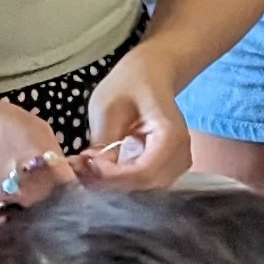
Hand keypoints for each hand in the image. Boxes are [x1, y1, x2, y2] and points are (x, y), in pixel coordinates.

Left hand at [81, 44, 196, 188]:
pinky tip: (102, 170)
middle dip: (111, 184)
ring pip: (145, 190)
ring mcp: (177, 162)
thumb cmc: (130, 82)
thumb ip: (103, 141)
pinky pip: (146, 184)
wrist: (152, 73)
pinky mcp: (168, 167)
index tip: (88, 165)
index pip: (143, 173)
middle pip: (146, 186)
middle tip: (82, 170)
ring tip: (90, 169)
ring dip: (116, 185)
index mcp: (170, 134)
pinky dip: (123, 182)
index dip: (113, 177)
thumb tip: (93, 171)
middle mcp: (180, 153)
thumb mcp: (107, 106)